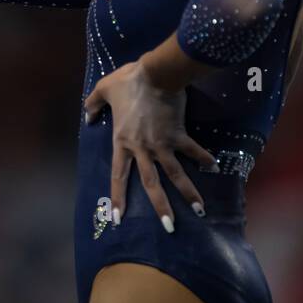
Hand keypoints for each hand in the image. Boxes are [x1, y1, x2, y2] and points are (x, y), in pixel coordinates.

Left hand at [83, 61, 217, 233]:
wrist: (155, 74)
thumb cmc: (128, 81)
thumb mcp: (104, 89)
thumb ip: (93, 104)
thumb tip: (88, 116)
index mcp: (122, 141)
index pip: (118, 176)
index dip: (118, 198)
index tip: (118, 219)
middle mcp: (142, 148)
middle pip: (150, 184)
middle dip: (160, 207)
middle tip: (169, 227)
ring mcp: (162, 144)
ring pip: (175, 175)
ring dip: (188, 193)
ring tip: (200, 211)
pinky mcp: (179, 134)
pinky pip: (193, 150)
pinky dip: (204, 159)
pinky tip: (214, 168)